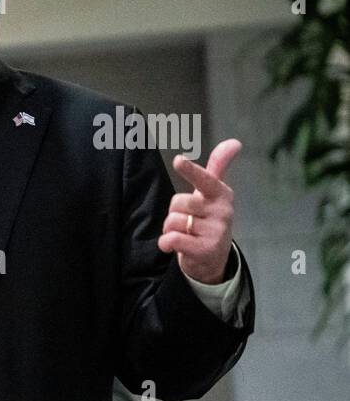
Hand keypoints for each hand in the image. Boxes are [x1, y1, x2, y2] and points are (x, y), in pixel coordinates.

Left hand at [158, 138, 240, 284]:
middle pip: (177, 202)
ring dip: (170, 229)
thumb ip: (217, 168)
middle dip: (173, 212)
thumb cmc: (208, 219)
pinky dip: (166, 242)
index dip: (190, 170)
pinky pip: (172, 239)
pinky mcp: (206, 249)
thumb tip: (234, 142)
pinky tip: (175, 246)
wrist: (212, 258)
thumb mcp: (212, 194)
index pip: (204, 179)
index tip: (178, 160)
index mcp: (221, 194)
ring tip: (184, 234)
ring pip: (172, 221)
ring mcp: (216, 231)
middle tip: (185, 222)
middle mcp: (223, 211)